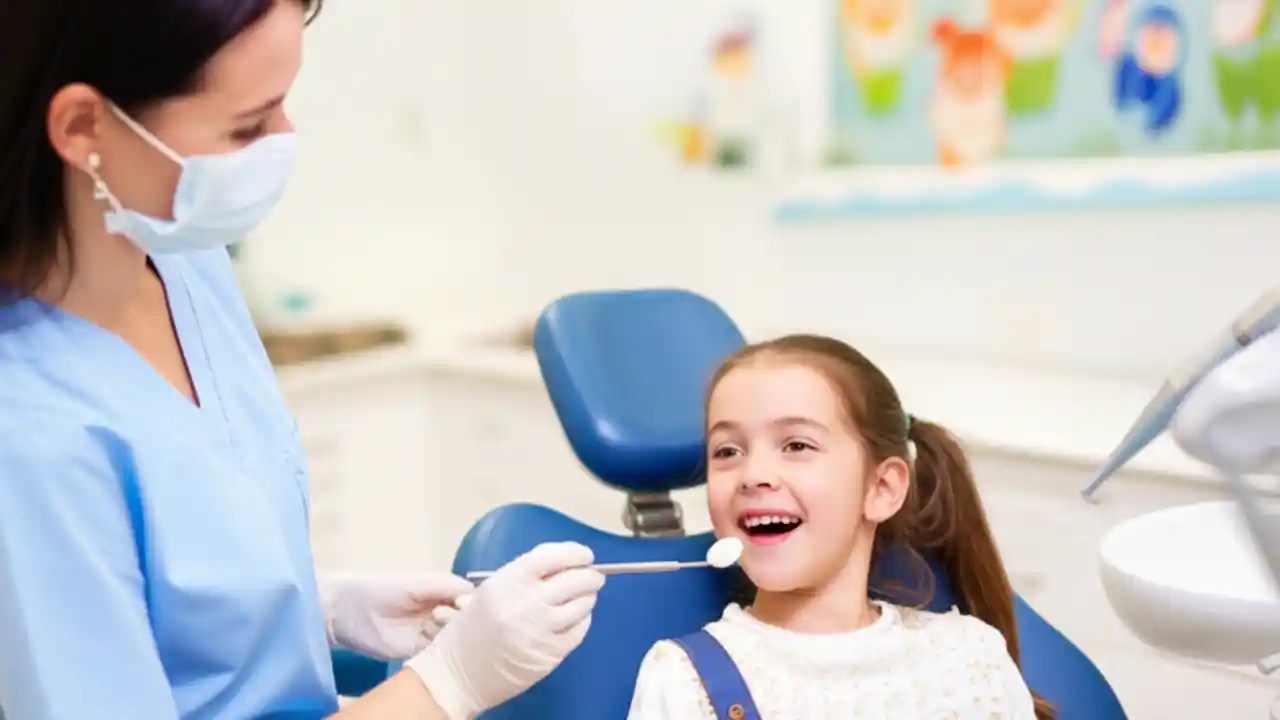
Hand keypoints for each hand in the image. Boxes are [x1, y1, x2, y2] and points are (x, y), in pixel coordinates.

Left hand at [321, 572, 474, 660]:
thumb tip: (473, 596)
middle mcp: (441, 614)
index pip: (469, 599)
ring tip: (431, 622)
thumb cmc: (383, 589)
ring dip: (449, 632)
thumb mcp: (418, 583)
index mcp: (442, 594)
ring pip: (454, 637)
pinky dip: (441, 649)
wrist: (350, 612)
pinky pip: (439, 653)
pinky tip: (433, 641)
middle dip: (460, 618)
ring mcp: (431, 634)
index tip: (464, 604)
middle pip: (465, 620)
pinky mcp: (419, 652)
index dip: (472, 603)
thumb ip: (447, 587)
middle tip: (442, 614)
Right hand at [405, 542, 603, 719]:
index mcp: (508, 582)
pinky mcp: (550, 655)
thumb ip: (526, 575)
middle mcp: (527, 604)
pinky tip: (575, 619)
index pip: (553, 556)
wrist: (459, 672)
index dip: (575, 553)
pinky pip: (578, 631)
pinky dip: (581, 621)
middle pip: (575, 580)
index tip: (584, 555)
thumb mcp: (492, 590)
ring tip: (584, 597)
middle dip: (590, 576)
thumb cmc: (473, 627)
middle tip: (592, 576)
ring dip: (587, 598)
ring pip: (582, 606)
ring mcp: (540, 631)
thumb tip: (566, 563)